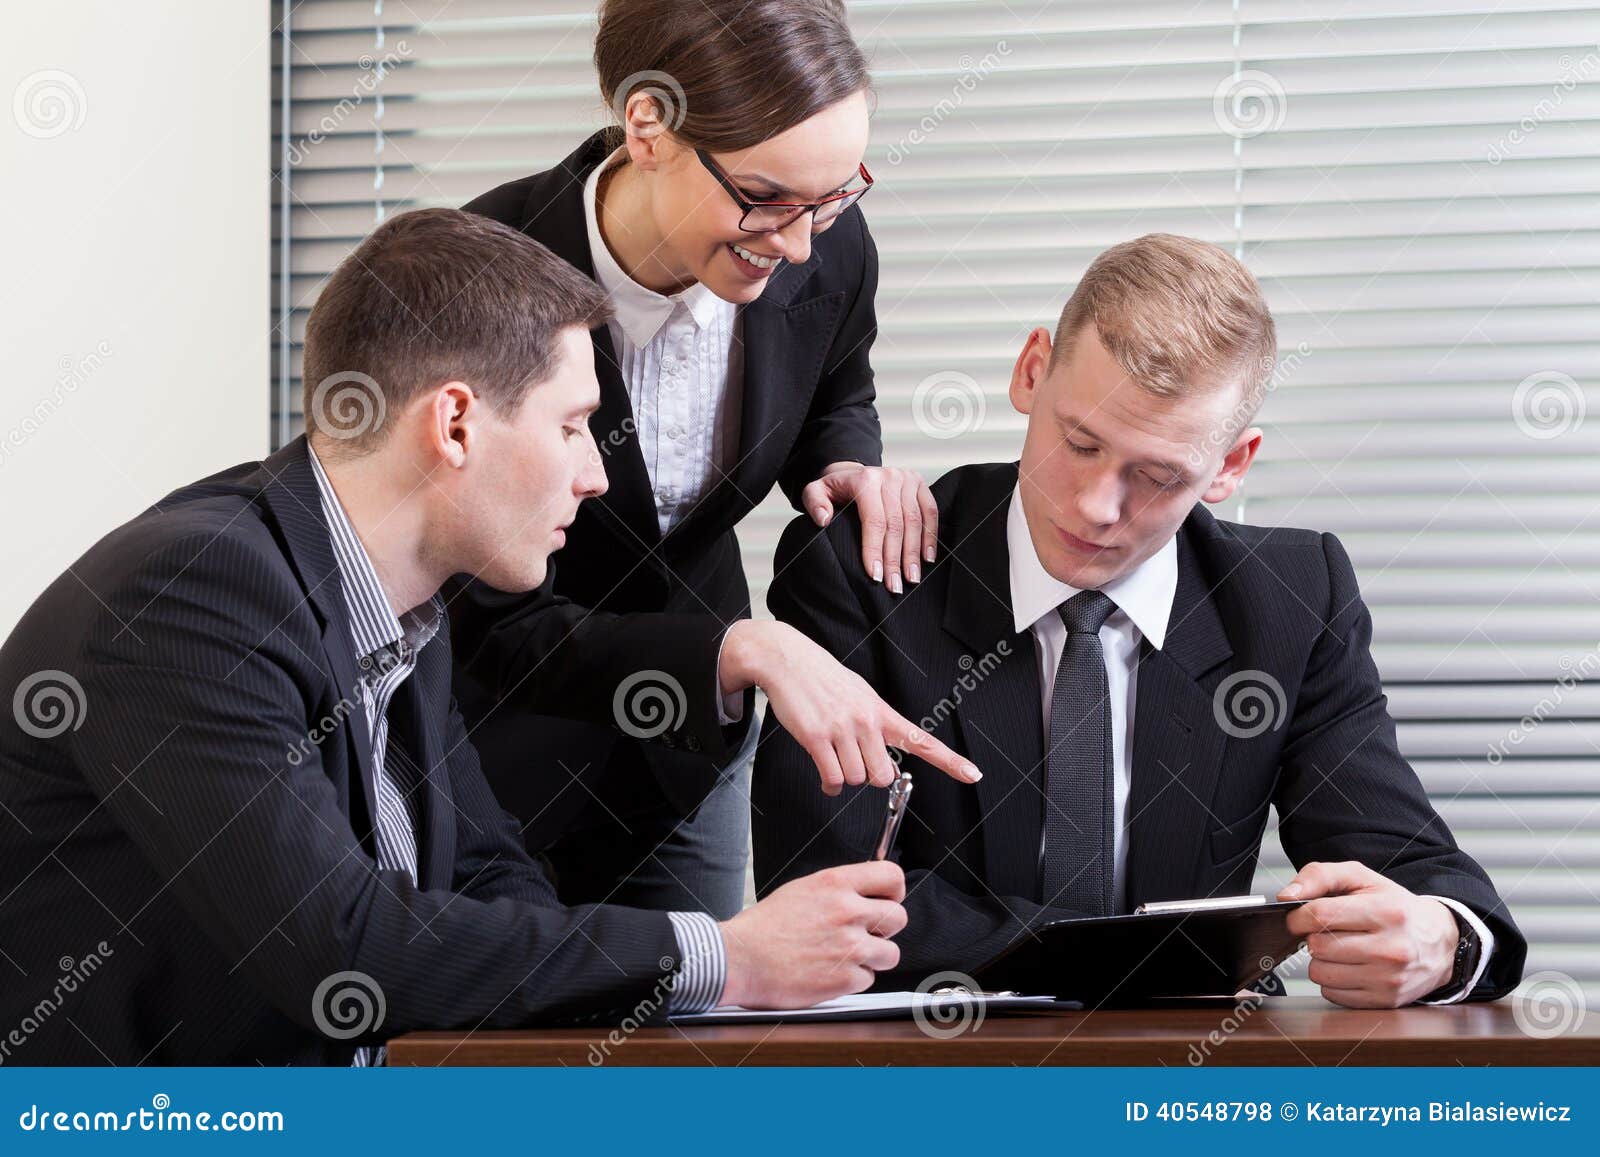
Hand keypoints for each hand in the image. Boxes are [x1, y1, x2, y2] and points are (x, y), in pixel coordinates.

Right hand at [718, 861, 907, 1008]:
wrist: (740, 959)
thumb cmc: (764, 927)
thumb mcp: (802, 889)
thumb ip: (837, 890)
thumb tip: (864, 893)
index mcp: (835, 884)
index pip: (892, 877)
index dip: (894, 891)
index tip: (888, 899)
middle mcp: (847, 912)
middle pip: (898, 917)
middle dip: (883, 929)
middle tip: (864, 934)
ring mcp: (849, 946)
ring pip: (891, 953)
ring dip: (872, 957)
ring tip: (846, 957)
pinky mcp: (845, 979)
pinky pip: (868, 980)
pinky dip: (852, 980)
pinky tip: (829, 972)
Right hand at [721, 620, 981, 793]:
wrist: (786, 658)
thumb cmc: (822, 677)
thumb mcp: (858, 694)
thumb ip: (874, 726)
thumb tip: (884, 765)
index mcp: (880, 710)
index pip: (921, 740)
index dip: (950, 761)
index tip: (974, 775)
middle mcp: (866, 720)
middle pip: (882, 775)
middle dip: (868, 777)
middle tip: (854, 762)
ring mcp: (841, 729)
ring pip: (855, 780)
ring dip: (843, 779)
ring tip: (833, 762)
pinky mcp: (816, 737)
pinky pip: (832, 778)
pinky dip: (828, 784)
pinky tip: (824, 777)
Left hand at [801, 462, 936, 593]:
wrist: (854, 473)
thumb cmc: (836, 489)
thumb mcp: (815, 491)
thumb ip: (814, 503)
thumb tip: (824, 519)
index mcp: (865, 479)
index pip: (874, 520)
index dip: (875, 550)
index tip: (875, 576)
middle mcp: (889, 476)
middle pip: (896, 524)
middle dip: (895, 559)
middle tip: (894, 586)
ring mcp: (907, 478)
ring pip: (915, 521)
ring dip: (914, 553)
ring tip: (911, 578)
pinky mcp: (920, 483)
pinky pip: (930, 512)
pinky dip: (930, 536)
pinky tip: (926, 558)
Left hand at [1280, 861, 1459, 1007]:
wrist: (1440, 941)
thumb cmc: (1394, 906)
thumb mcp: (1362, 878)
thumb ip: (1319, 876)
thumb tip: (1285, 897)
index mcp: (1386, 912)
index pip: (1319, 915)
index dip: (1297, 916)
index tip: (1299, 918)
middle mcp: (1391, 949)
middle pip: (1317, 946)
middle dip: (1312, 938)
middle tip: (1328, 932)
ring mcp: (1390, 979)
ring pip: (1321, 974)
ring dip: (1320, 961)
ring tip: (1340, 949)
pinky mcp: (1386, 1001)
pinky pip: (1333, 995)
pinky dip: (1333, 982)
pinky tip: (1350, 968)